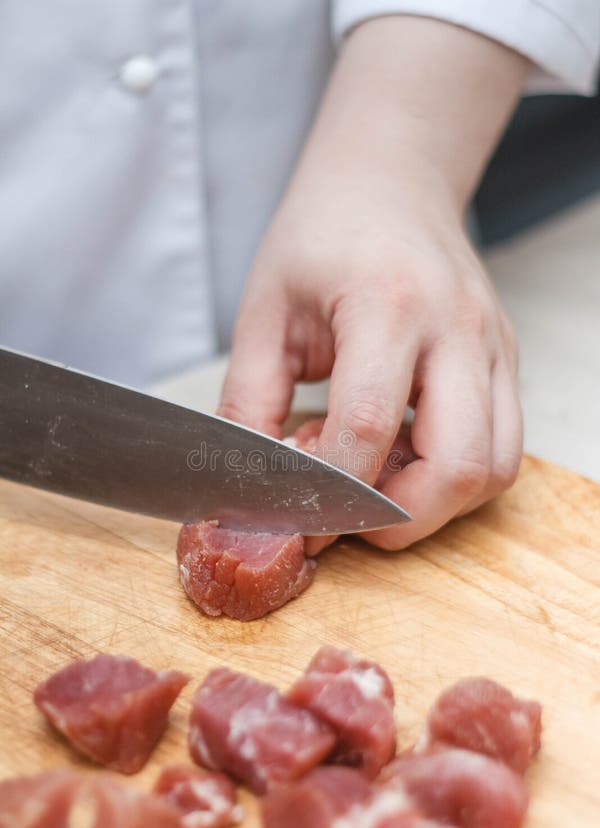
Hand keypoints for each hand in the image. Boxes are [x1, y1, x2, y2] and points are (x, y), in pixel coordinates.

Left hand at [219, 16, 527, 551]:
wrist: (389, 184)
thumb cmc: (323, 234)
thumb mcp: (265, 309)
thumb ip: (249, 399)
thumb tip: (246, 483)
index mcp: (389, 303)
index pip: (368, 427)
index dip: (329, 490)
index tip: (298, 516)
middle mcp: (458, 327)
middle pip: (458, 465)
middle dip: (399, 517)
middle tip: (349, 514)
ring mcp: (493, 346)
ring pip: (495, 468)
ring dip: (435, 502)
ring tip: (378, 480)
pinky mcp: (505, 362)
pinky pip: (503, 447)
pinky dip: (456, 475)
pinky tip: (406, 455)